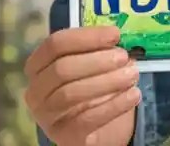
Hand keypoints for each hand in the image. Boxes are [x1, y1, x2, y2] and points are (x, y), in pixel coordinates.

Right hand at [24, 25, 141, 145]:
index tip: (115, 34)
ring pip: (71, 93)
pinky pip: (87, 119)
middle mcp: (36, 90)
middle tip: (124, 57)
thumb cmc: (91, 90)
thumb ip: (99, 52)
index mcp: (38, 66)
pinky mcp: (63, 135)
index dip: (86, 37)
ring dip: (107, 81)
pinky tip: (133, 95)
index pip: (55, 44)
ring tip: (132, 75)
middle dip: (97, 60)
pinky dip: (114, 105)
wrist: (95, 130)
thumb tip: (118, 39)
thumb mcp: (91, 68)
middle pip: (62, 69)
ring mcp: (46, 115)